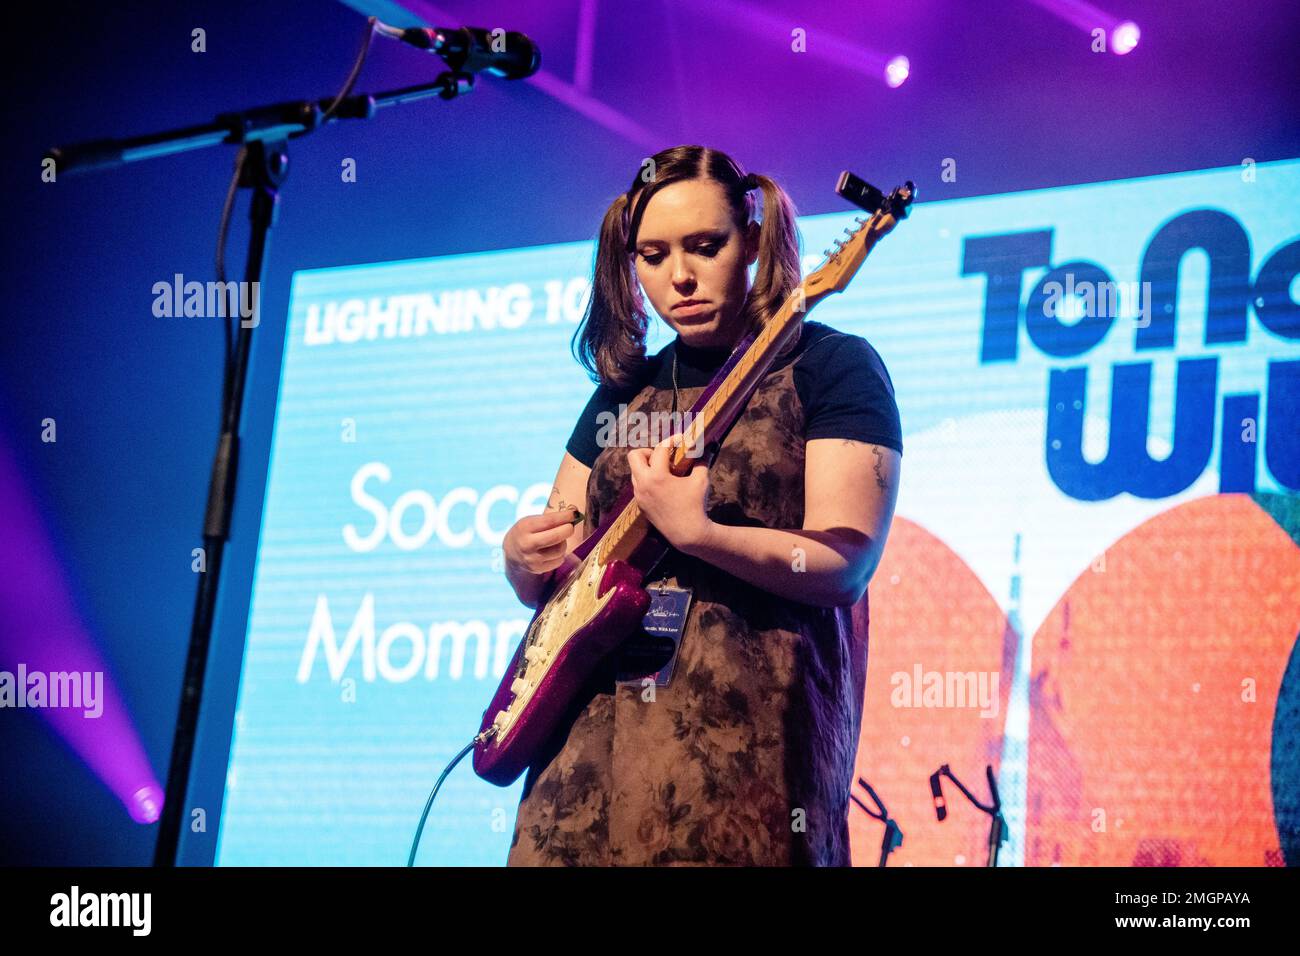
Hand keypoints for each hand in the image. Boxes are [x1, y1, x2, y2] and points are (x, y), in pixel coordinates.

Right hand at [502, 509, 579, 576]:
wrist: (512, 552)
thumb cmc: (526, 532)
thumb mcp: (531, 521)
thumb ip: (550, 518)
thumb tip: (574, 513)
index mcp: (525, 528)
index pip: (549, 521)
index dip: (565, 517)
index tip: (573, 514)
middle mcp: (527, 544)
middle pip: (556, 537)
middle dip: (568, 529)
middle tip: (570, 526)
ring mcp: (532, 559)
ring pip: (560, 550)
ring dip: (564, 542)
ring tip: (559, 539)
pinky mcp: (538, 569)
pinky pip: (559, 561)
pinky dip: (560, 554)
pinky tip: (554, 550)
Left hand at [627, 434, 713, 552]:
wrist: (687, 534)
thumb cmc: (695, 505)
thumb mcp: (701, 480)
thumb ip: (702, 461)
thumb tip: (708, 447)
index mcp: (657, 476)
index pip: (660, 449)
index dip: (671, 440)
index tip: (680, 439)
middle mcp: (643, 484)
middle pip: (634, 456)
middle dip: (649, 451)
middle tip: (664, 456)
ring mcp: (640, 495)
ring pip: (635, 471)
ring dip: (647, 466)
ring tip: (665, 470)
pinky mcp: (641, 504)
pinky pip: (638, 485)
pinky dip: (647, 479)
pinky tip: (663, 485)